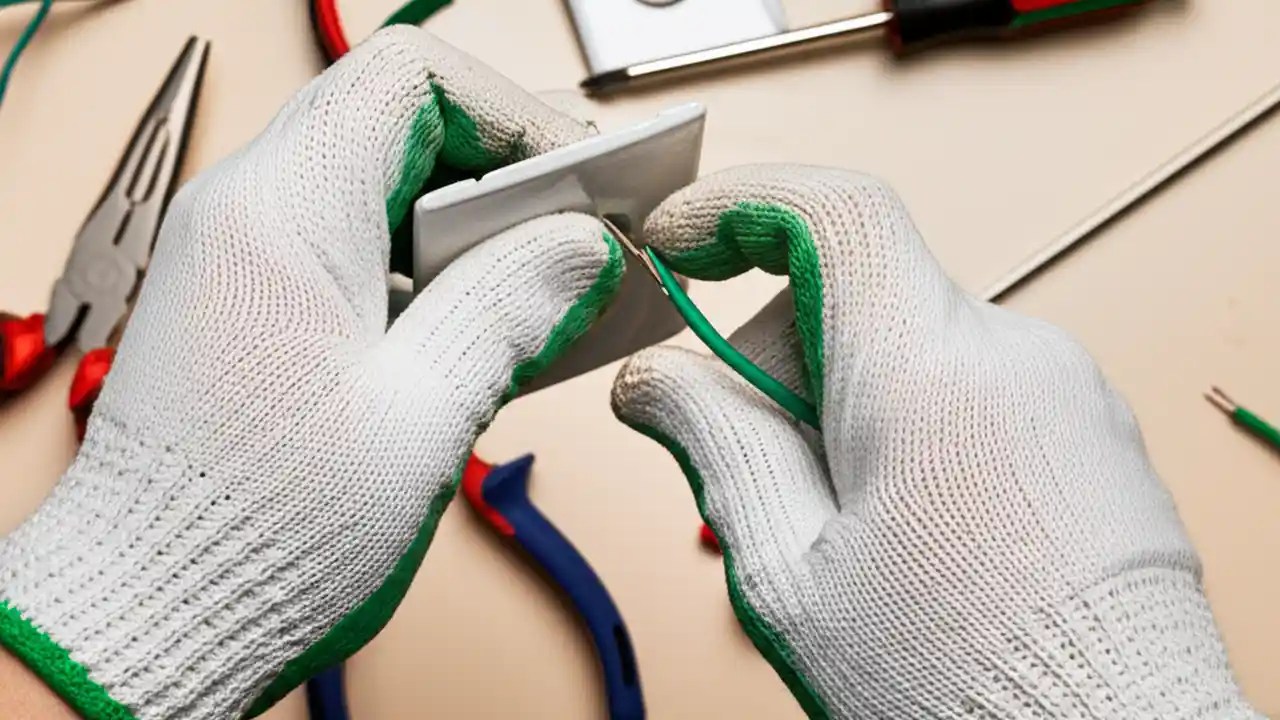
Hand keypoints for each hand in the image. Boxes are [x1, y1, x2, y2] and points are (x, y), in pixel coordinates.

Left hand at [0, 27, 620, 718]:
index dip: (515, 118)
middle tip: (578, 242)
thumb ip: (511, 308)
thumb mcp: (421, 417)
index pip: (412, 81)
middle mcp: (247, 213)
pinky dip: (433, 273)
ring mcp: (245, 256)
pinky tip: (484, 334)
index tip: (580, 184)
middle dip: (507, 177)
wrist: (148, 614)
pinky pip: (361, 245)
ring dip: (475, 232)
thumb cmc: (254, 535)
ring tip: (543, 297)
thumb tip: (581, 247)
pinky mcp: (256, 303)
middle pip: (403, 125)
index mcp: (280, 214)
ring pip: (387, 187)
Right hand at [612, 165, 1260, 718]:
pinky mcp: (1080, 424)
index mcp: (928, 375)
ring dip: (835, 398)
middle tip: (742, 464)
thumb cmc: (958, 686)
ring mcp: (1059, 386)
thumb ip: (715, 448)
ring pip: (904, 341)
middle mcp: (1011, 354)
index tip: (679, 241)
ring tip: (834, 522)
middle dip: (769, 356)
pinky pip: (965, 380)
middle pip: (851, 292)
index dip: (737, 208)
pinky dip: (903, 417)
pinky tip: (898, 518)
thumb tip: (652, 379)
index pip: (832, 213)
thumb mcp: (792, 575)